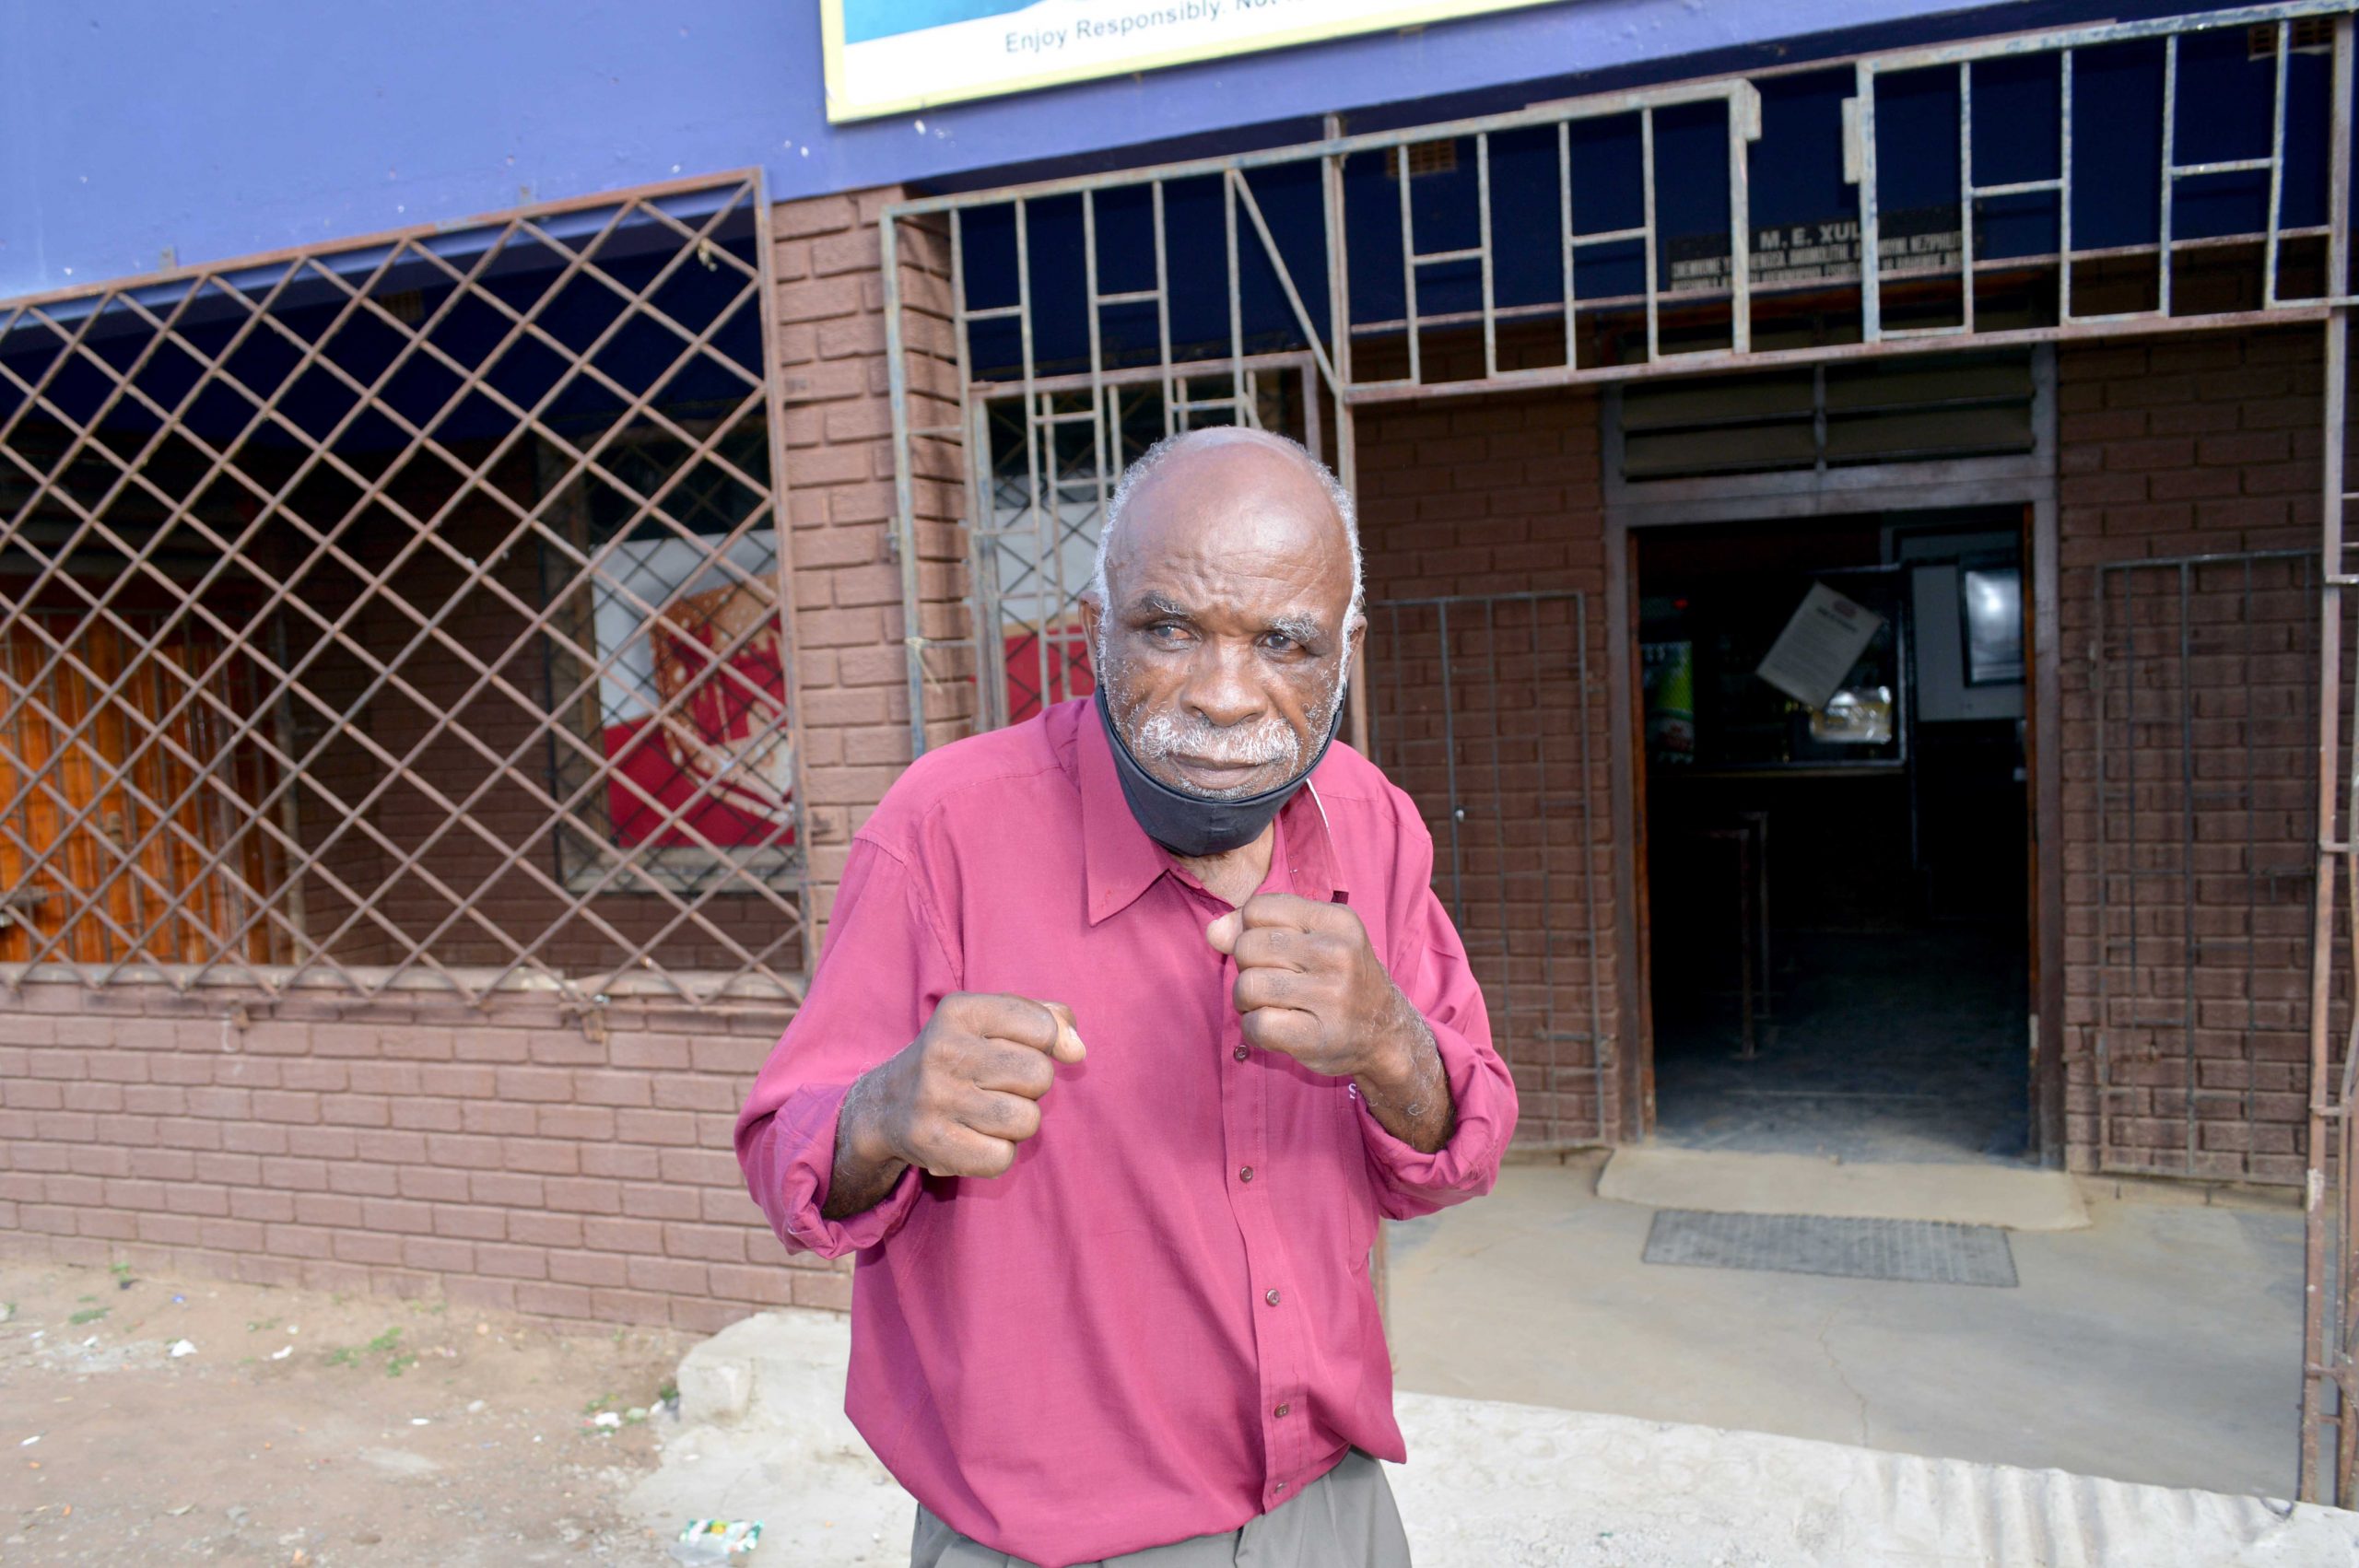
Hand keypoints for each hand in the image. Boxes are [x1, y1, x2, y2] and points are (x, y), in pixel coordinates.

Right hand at [844, 993, 1085, 1181]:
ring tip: (990, 1112)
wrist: (887, 1104)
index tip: (1024, 1049)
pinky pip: (1002, 1158)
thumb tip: (1077, 1051)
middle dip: (1032, 1087)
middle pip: (1039, 1077)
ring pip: (1026, 1120)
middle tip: (1001, 1086)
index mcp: (961, 1011)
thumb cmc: (960, 1056)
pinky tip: (976, 1138)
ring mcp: (934, 1098)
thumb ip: (1046, 1019)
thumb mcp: (993, 1021)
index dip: (1047, 1044)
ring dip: (1018, 1122)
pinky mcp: (931, 1142)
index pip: (1043, 1028)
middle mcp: (943, 1051)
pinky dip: (999, 1153)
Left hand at [1205, 894, 1455, 1152]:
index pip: (1259, 908)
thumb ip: (1260, 927)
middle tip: (1270, 983)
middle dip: (1246, 967)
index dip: (1249, 930)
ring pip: (1248, 986)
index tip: (1271, 951)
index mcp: (1338, 921)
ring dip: (1246, 1001)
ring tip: (1270, 1006)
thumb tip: (1214, 931)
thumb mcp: (1313, 939)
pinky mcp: (1318, 1037)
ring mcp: (1331, 997)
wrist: (1385, 1033)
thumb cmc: (1339, 980)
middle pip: (1248, 947)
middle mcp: (1338, 954)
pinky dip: (1254, 1029)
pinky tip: (1274, 1029)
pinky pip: (1256, 1025)